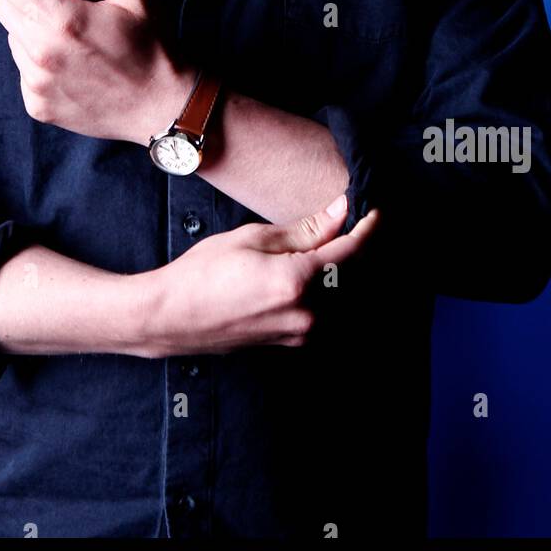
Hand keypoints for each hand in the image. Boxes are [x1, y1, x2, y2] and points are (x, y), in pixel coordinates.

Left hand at [0, 0, 191, 143]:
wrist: (163, 105)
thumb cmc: (154, 45)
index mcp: (62, 18)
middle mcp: (42, 52)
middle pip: (3, 10)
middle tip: (50, 1)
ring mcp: (38, 83)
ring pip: (13, 41)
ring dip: (30, 31)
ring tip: (68, 36)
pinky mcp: (39, 106)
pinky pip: (24, 72)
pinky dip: (38, 63)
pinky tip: (70, 64)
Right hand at [142, 197, 380, 357]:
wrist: (173, 316)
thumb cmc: (204, 272)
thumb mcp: (252, 238)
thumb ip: (304, 230)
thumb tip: (340, 213)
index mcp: (296, 281)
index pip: (350, 250)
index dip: (369, 226)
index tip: (376, 209)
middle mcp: (306, 314)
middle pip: (348, 274)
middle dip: (351, 247)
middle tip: (347, 219)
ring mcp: (300, 333)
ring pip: (336, 294)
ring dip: (336, 271)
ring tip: (325, 245)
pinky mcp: (292, 342)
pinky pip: (320, 310)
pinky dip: (322, 289)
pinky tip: (306, 271)